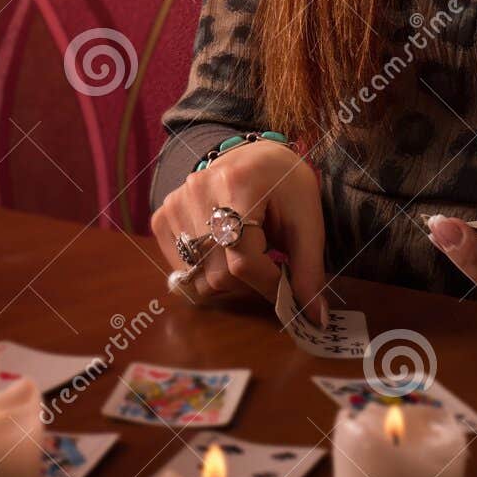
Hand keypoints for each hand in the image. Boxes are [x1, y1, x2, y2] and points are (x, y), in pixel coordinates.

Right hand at [152, 139, 327, 324]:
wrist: (255, 158)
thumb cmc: (285, 185)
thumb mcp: (306, 220)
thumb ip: (308, 269)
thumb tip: (314, 318)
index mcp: (238, 184)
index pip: (244, 261)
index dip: (268, 285)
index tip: (287, 291)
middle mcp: (197, 190)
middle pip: (219, 274)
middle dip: (250, 282)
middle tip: (267, 263)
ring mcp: (175, 203)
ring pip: (199, 278)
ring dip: (227, 280)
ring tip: (245, 254)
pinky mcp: (162, 216)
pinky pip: (181, 269)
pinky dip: (204, 271)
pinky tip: (223, 250)